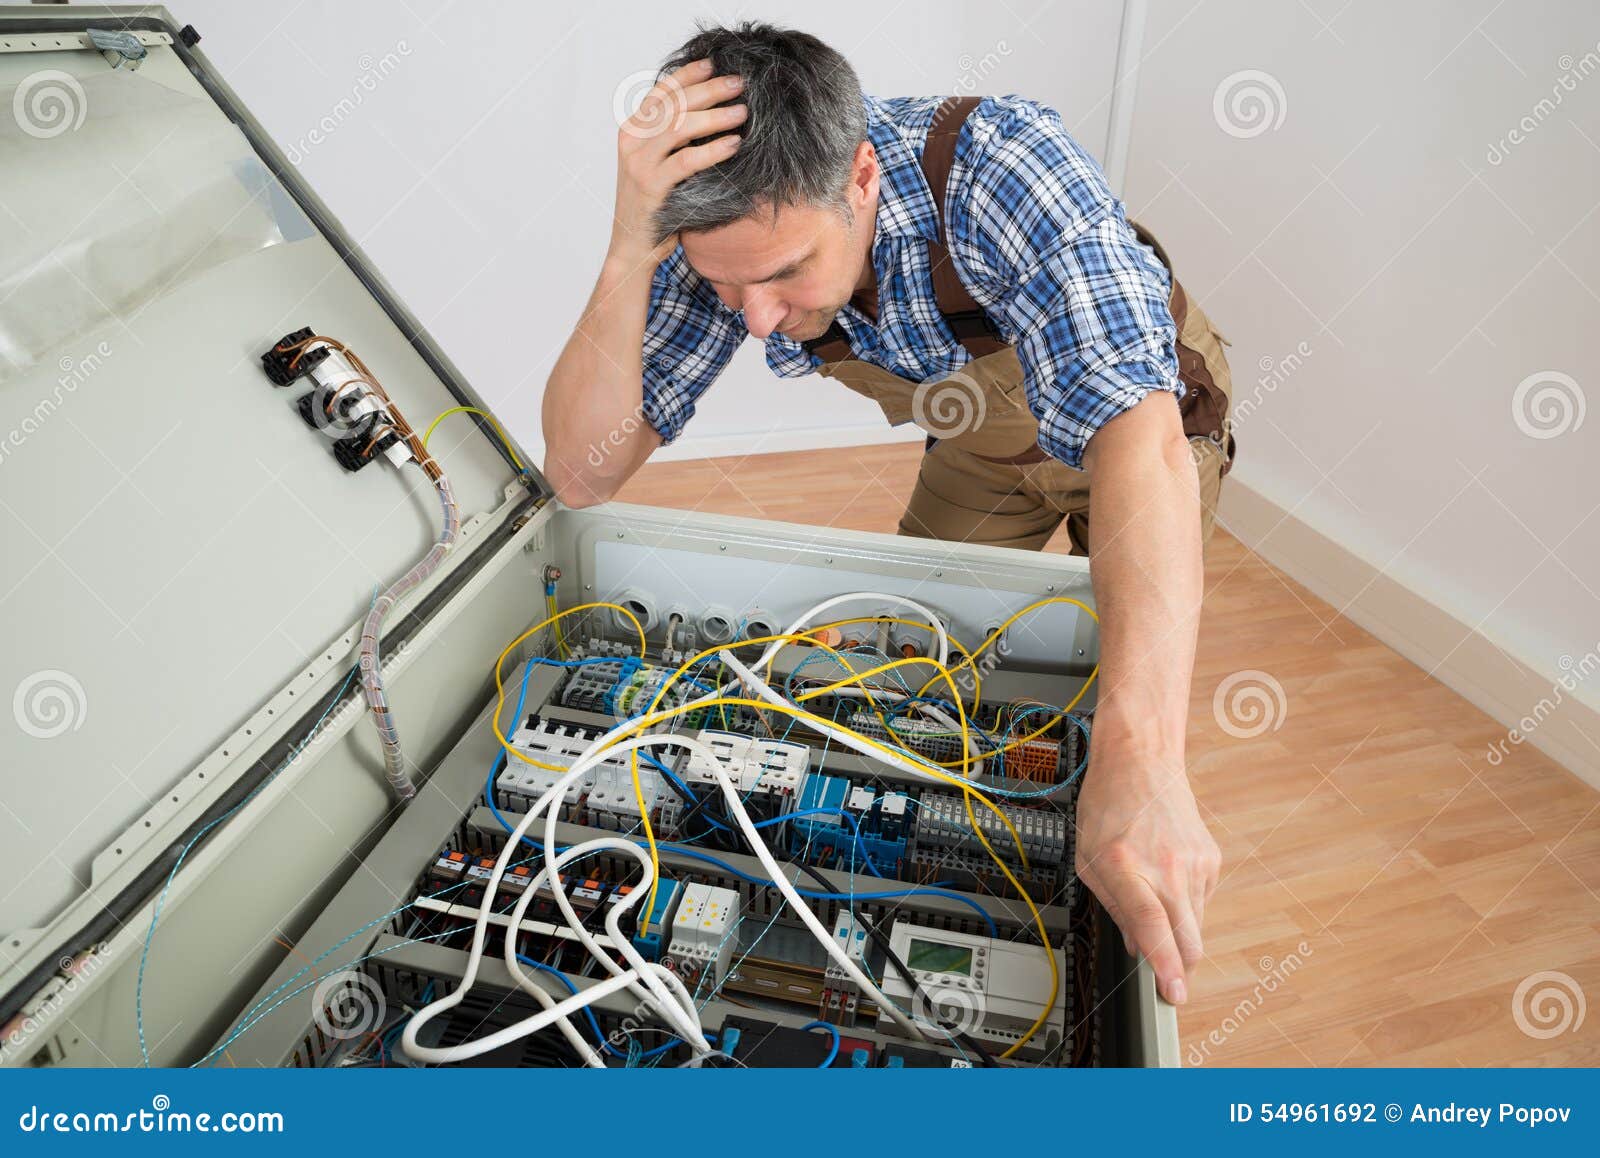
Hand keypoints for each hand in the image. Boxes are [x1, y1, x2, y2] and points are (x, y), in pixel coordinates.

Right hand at [610, 58, 747, 266]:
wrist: (634, 246)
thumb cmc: (656, 205)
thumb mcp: (661, 163)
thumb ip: (675, 138)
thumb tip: (714, 110)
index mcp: (633, 130)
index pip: (661, 91)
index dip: (688, 75)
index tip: (715, 64)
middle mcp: (631, 141)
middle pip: (674, 104)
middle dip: (709, 90)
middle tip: (739, 84)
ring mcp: (639, 163)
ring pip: (679, 126)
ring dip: (715, 116)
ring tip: (743, 112)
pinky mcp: (650, 186)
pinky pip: (685, 160)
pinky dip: (712, 149)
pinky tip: (734, 143)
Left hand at [1074, 739, 1219, 1004]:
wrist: (1142, 762)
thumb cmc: (1108, 806)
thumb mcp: (1088, 860)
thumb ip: (1113, 908)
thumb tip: (1137, 948)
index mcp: (1126, 867)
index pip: (1152, 927)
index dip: (1164, 965)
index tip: (1174, 994)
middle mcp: (1165, 867)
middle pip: (1187, 941)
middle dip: (1179, 968)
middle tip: (1166, 979)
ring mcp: (1194, 864)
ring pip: (1196, 926)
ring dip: (1179, 933)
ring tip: (1154, 899)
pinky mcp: (1212, 860)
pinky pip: (1202, 902)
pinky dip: (1186, 905)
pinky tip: (1167, 879)